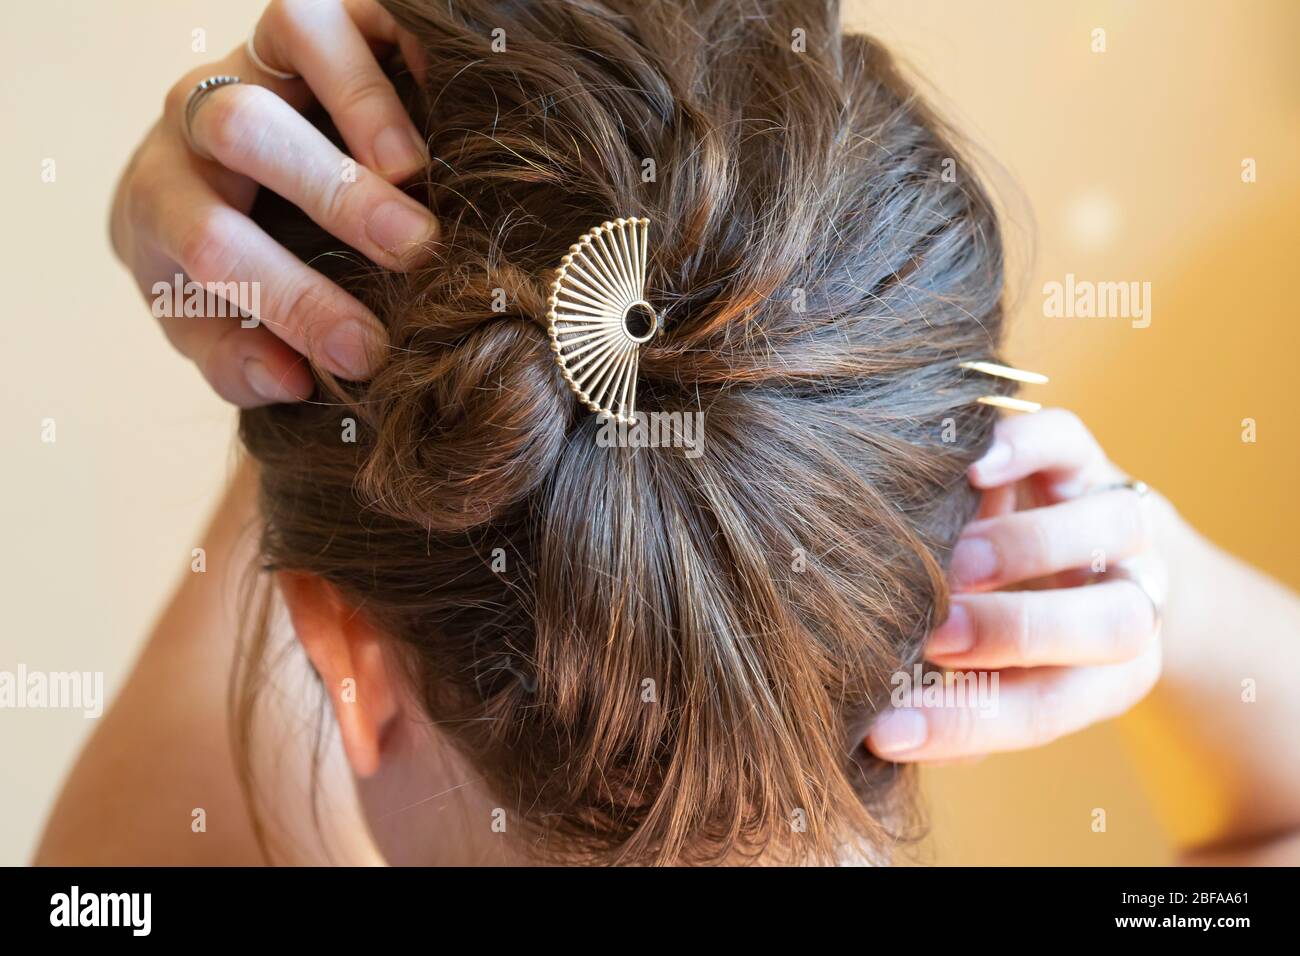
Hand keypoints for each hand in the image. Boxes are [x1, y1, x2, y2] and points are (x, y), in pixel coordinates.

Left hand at [110, 0, 437, 406]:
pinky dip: (385, 57)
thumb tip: (289, 379)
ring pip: (285, 42)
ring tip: (421, 175)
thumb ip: (237, 362)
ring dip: (360, 108)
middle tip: (414, 250)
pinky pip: (334, 15)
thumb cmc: (235, 274)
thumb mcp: (218, 329)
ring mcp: (250, 60)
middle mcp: (195, 121)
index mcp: (163, 203)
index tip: (367, 352)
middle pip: (240, 128)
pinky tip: (435, 113)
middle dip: (332, 191)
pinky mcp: (305, 26)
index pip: (213, 246)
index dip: (293, 301)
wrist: (232, 187)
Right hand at [867, 409, 1166, 762]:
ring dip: (1028, 547)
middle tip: (935, 635)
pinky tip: (969, 468)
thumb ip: (955, 705)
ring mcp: (1113, 522)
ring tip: (952, 559)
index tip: (884, 731)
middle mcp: (1129, 598)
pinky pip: (1068, 441)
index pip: (1043, 707)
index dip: (964, 724)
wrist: (1086, 548)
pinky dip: (1022, 449)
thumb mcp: (997, 682)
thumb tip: (879, 733)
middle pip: (1115, 624)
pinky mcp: (1080, 456)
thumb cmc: (1017, 639)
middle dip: (1020, 632)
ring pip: (1111, 526)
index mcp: (1109, 675)